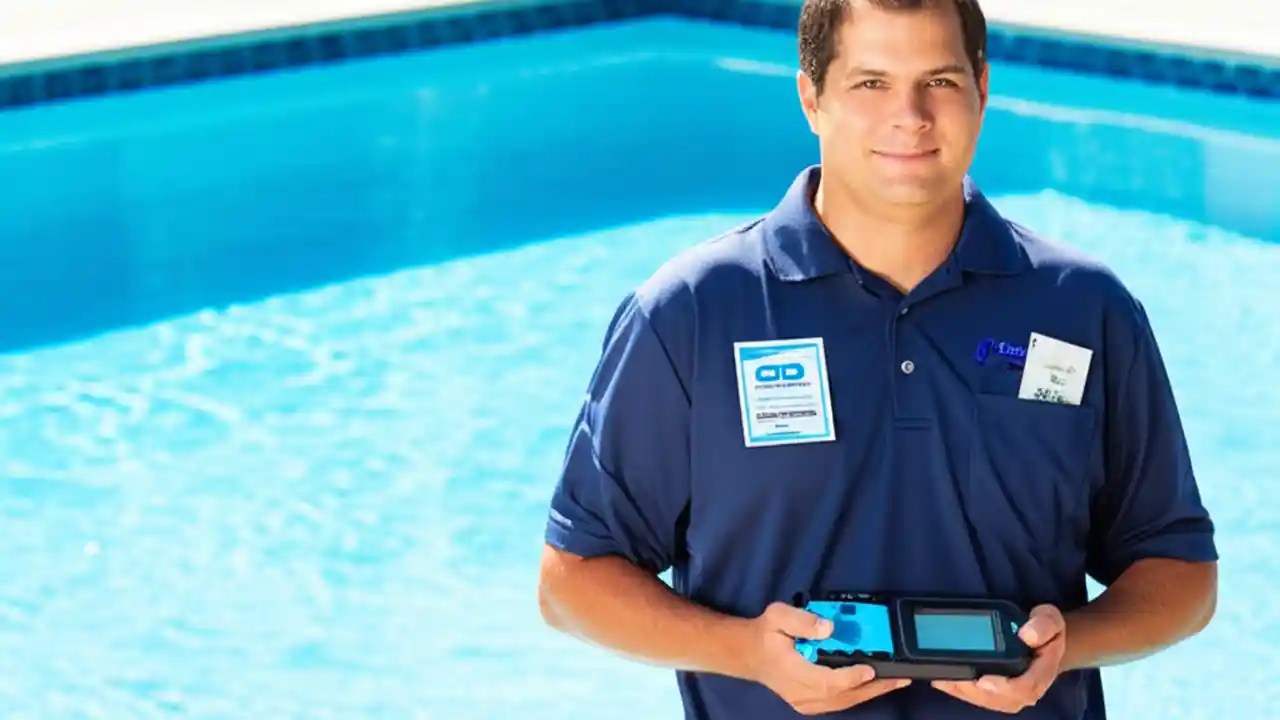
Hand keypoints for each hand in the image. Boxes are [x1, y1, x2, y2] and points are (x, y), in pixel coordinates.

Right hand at [745, 602, 910, 715]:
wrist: (749, 654)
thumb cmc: (765, 633)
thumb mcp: (777, 615)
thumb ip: (801, 620)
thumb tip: (828, 628)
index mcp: (791, 672)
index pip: (826, 681)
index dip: (852, 677)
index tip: (872, 668)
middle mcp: (800, 693)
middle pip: (842, 696)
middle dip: (873, 688)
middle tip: (900, 678)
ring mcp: (805, 702)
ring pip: (843, 702)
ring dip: (870, 692)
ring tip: (895, 681)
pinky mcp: (810, 704)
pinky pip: (839, 702)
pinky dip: (858, 694)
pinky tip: (874, 685)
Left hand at [931, 604, 1066, 713]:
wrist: (1043, 642)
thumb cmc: (1045, 631)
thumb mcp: (1050, 619)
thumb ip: (1044, 625)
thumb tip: (1028, 635)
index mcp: (1042, 673)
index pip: (1026, 688)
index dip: (1005, 688)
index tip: (984, 681)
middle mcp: (1026, 689)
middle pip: (1000, 699)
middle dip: (975, 692)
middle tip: (952, 679)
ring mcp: (1009, 694)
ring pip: (985, 700)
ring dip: (963, 691)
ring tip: (943, 678)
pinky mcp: (994, 692)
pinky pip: (976, 696)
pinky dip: (958, 688)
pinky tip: (941, 678)